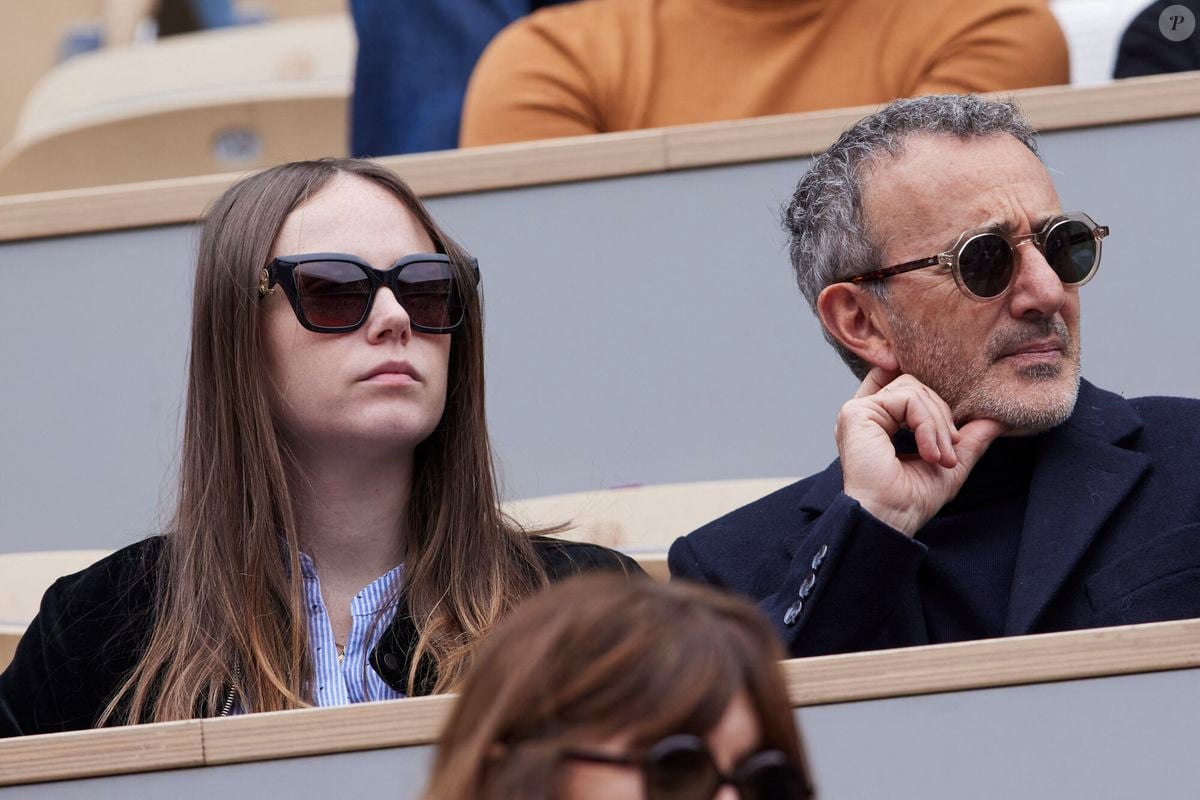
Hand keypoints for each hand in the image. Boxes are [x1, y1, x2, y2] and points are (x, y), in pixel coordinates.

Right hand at [836, 368, 1006, 535]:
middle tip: (950, 451)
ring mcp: (858, 412)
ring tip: (941, 457)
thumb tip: (997, 420)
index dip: (918, 376)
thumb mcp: (950, 464)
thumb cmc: (912, 500)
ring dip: (937, 424)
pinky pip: (906, 399)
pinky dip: (927, 425)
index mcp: (878, 422)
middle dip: (941, 415)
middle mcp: (865, 414)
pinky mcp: (857, 414)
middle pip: (913, 384)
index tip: (947, 392)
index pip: (897, 379)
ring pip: (913, 389)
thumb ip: (969, 440)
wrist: (892, 520)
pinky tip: (930, 453)